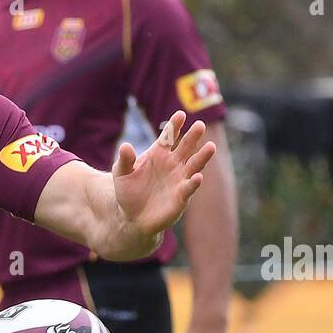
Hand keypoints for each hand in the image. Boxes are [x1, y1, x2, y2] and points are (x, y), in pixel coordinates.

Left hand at [113, 111, 215, 241]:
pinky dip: (193, 183)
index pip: (168, 136)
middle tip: (200, 125)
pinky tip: (197, 177)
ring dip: (203, 156)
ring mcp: (179, 179)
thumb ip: (124, 160)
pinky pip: (189, 188)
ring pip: (194, 165)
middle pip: (186, 146)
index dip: (174, 126)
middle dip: (193, 136)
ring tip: (211, 147)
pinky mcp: (181, 197)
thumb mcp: (121, 174)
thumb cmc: (128, 191)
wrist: (132, 217)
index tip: (180, 115)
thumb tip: (125, 146)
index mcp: (159, 153)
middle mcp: (173, 163)